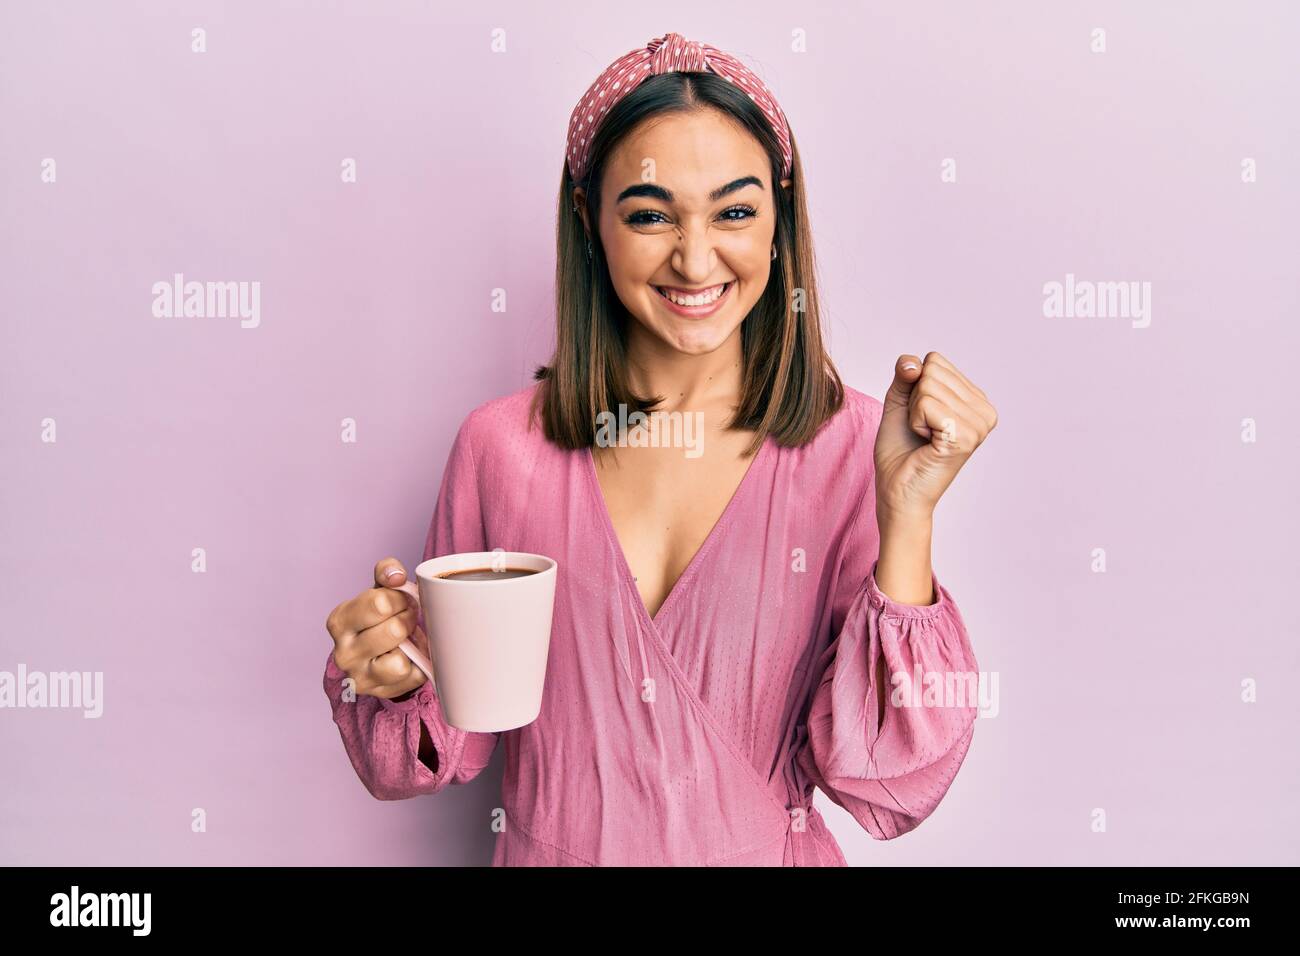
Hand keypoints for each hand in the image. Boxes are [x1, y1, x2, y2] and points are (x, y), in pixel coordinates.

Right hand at [325, 558, 430, 699]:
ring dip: (411, 646)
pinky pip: (413, 676)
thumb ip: (387, 571)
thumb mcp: (380, 589)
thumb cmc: (380, 616)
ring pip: (398, 663)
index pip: (380, 603)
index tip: (400, 601)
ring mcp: (361, 677)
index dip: (400, 598)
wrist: (381, 651)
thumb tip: (396, 575)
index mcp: (339, 621)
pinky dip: (418, 663)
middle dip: (408, 620)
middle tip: (407, 619)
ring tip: (407, 639)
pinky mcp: (382, 693)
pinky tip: (410, 656)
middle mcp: (343, 653)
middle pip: (394, 630)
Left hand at [874, 351, 996, 521]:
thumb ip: (907, 374)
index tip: (922, 417)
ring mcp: (979, 424)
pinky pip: (926, 403)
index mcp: (976, 401)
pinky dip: (914, 422)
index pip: (936, 361)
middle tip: (921, 429)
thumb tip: (914, 362)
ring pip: (928, 385)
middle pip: (932, 370)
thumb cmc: (900, 452)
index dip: (915, 387)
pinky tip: (926, 443)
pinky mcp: (965, 436)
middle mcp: (985, 411)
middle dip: (914, 399)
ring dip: (913, 413)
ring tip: (924, 437)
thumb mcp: (901, 402)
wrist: (897, 492)